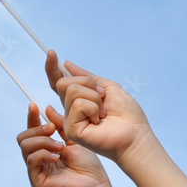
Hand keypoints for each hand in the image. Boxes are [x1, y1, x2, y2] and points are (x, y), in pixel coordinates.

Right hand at [16, 103, 112, 186]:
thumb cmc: (88, 167)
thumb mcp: (73, 140)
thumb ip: (60, 126)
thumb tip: (47, 108)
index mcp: (45, 150)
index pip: (31, 132)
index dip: (31, 118)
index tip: (34, 106)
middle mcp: (37, 160)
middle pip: (23, 138)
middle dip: (37, 130)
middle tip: (52, 129)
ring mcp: (35, 171)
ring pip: (25, 147)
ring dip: (43, 141)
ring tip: (60, 146)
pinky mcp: (36, 181)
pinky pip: (31, 160)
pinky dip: (44, 154)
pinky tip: (57, 156)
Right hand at [45, 51, 153, 166]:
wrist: (136, 134)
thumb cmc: (126, 115)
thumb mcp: (107, 88)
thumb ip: (87, 77)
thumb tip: (66, 64)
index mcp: (77, 101)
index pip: (59, 82)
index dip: (53, 68)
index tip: (51, 52)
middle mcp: (70, 111)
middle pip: (64, 82)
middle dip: (88, 84)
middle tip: (102, 98)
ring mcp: (69, 121)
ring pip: (73, 90)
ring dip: (94, 98)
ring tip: (103, 113)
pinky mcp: (71, 130)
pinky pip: (78, 104)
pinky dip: (94, 108)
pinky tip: (99, 121)